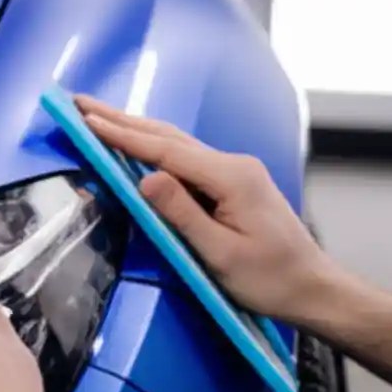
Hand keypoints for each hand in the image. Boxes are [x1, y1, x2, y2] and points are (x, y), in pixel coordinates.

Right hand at [75, 95, 339, 325]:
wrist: (311, 287)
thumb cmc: (269, 278)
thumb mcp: (220, 252)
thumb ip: (181, 214)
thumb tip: (145, 179)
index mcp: (230, 177)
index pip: (164, 151)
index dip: (121, 136)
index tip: (86, 121)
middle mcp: (232, 165)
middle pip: (166, 137)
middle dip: (120, 120)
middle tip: (80, 104)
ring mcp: (233, 171)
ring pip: (174, 143)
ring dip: (134, 129)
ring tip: (98, 117)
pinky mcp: (231, 183)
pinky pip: (184, 159)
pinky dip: (153, 147)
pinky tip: (135, 143)